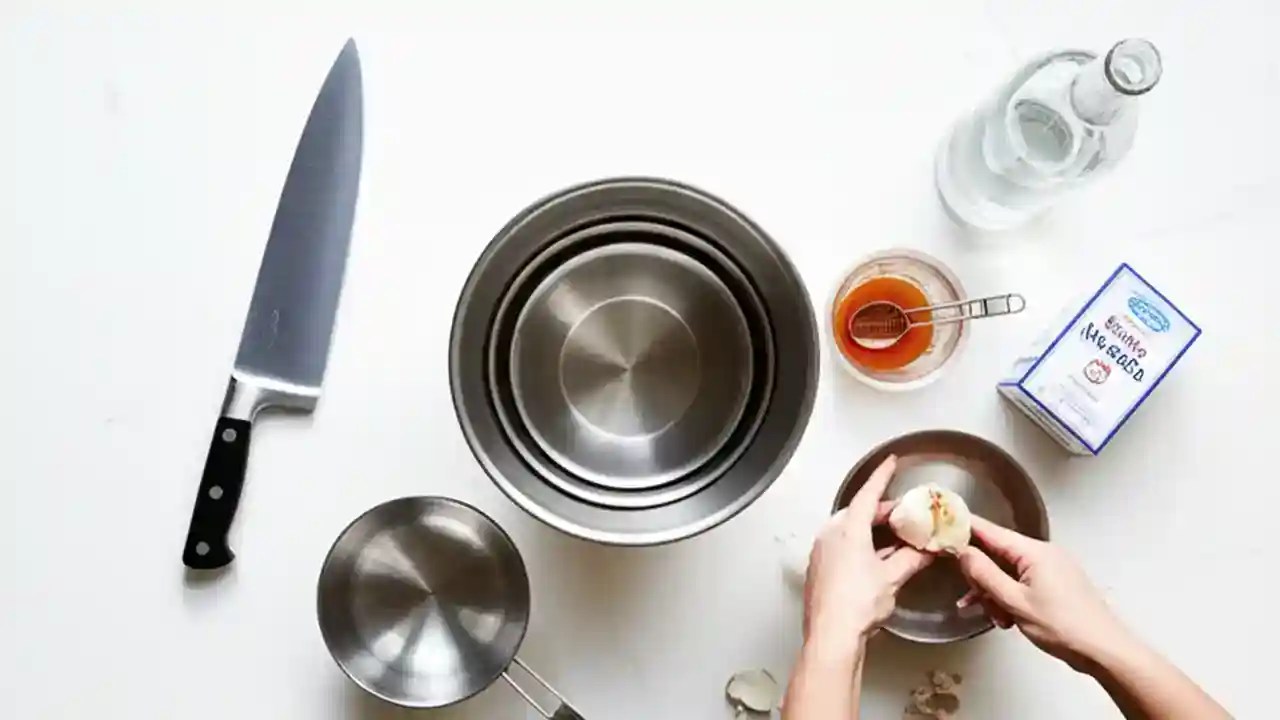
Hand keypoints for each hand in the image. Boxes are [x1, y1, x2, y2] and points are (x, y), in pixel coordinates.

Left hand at [803, 456, 933, 652]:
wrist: (831, 636)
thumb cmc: (857, 604)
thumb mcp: (893, 577)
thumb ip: (912, 559)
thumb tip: (927, 551)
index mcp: (847, 529)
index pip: (868, 494)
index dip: (882, 476)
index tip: (890, 462)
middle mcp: (830, 535)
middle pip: (860, 513)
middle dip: (884, 512)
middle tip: (905, 514)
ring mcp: (822, 551)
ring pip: (851, 531)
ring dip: (874, 531)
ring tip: (898, 538)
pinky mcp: (820, 568)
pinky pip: (843, 547)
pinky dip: (862, 546)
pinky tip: (879, 560)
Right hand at [957, 516, 1128, 670]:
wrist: (1104, 650)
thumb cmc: (1063, 627)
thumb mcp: (1015, 602)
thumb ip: (985, 575)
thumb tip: (962, 551)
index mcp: (1033, 552)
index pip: (990, 531)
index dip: (964, 528)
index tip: (941, 525)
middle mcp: (1043, 554)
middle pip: (998, 555)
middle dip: (982, 577)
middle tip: (973, 600)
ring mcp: (1051, 569)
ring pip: (1008, 573)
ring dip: (996, 593)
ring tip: (998, 618)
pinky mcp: (1056, 584)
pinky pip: (1022, 583)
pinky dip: (1010, 597)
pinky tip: (1006, 618)